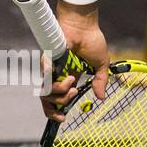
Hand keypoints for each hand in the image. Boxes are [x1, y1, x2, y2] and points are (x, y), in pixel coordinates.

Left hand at [38, 1, 109, 122]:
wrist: (83, 27)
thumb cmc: (92, 41)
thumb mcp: (101, 65)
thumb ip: (100, 81)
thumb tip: (101, 97)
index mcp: (69, 77)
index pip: (57, 100)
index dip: (56, 113)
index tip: (63, 119)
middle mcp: (57, 76)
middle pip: (48, 102)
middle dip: (60, 104)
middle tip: (73, 93)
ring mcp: (50, 70)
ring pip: (45, 94)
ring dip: (60, 93)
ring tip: (72, 82)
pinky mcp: (45, 64)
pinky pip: (44, 80)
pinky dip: (54, 83)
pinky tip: (69, 77)